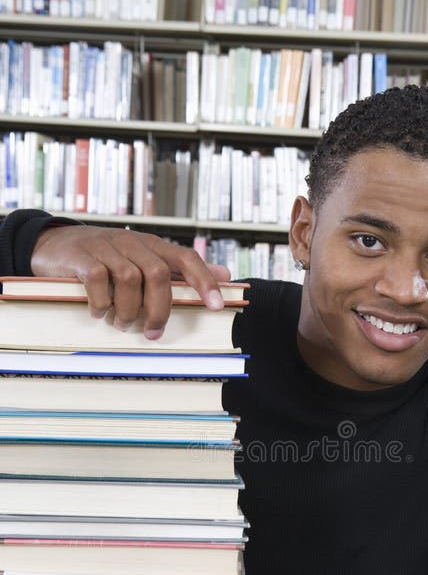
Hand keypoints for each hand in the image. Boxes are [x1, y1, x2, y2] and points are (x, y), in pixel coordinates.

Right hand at [31, 225, 230, 339]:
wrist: (55, 244)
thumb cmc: (107, 257)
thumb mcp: (145, 259)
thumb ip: (181, 270)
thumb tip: (224, 275)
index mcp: (153, 246)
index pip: (186, 258)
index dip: (204, 280)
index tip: (215, 306)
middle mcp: (132, 242)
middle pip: (157, 274)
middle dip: (159, 309)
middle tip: (152, 332)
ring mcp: (106, 247)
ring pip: (129, 278)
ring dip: (128, 309)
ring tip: (122, 324)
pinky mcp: (82, 256)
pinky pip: (98, 279)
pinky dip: (101, 301)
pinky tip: (99, 312)